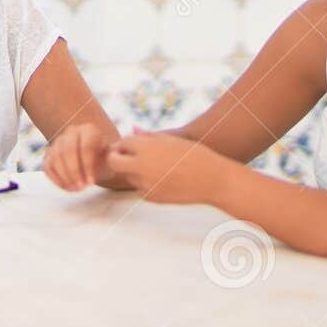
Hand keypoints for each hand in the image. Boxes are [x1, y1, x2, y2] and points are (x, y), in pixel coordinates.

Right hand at [43, 122, 117, 190]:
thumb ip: (114, 156)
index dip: (87, 166)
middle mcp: (71, 132)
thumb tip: (116, 154)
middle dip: (74, 172)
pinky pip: (48, 166)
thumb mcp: (112, 158)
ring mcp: (58, 142)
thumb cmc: (105, 160)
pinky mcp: (49, 154)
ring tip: (76, 189)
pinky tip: (67, 187)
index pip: (86, 146)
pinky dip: (56, 179)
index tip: (91, 182)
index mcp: (89, 130)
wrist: (95, 161)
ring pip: (56, 158)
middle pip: (68, 151)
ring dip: (65, 177)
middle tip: (81, 187)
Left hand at [106, 131, 222, 204]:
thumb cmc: (195, 155)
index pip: (122, 143)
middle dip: (116, 157)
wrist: (213, 180)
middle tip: (124, 155)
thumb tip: (132, 129)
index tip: (129, 144)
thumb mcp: (172, 140)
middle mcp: (141, 167)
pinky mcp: (151, 197)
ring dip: (133, 170)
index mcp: (146, 148)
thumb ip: (149, 136)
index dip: (124, 143)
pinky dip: (145, 182)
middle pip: (113, 162)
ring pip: (128, 175)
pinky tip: (163, 178)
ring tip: (156, 166)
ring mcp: (145, 184)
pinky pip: (140, 187)